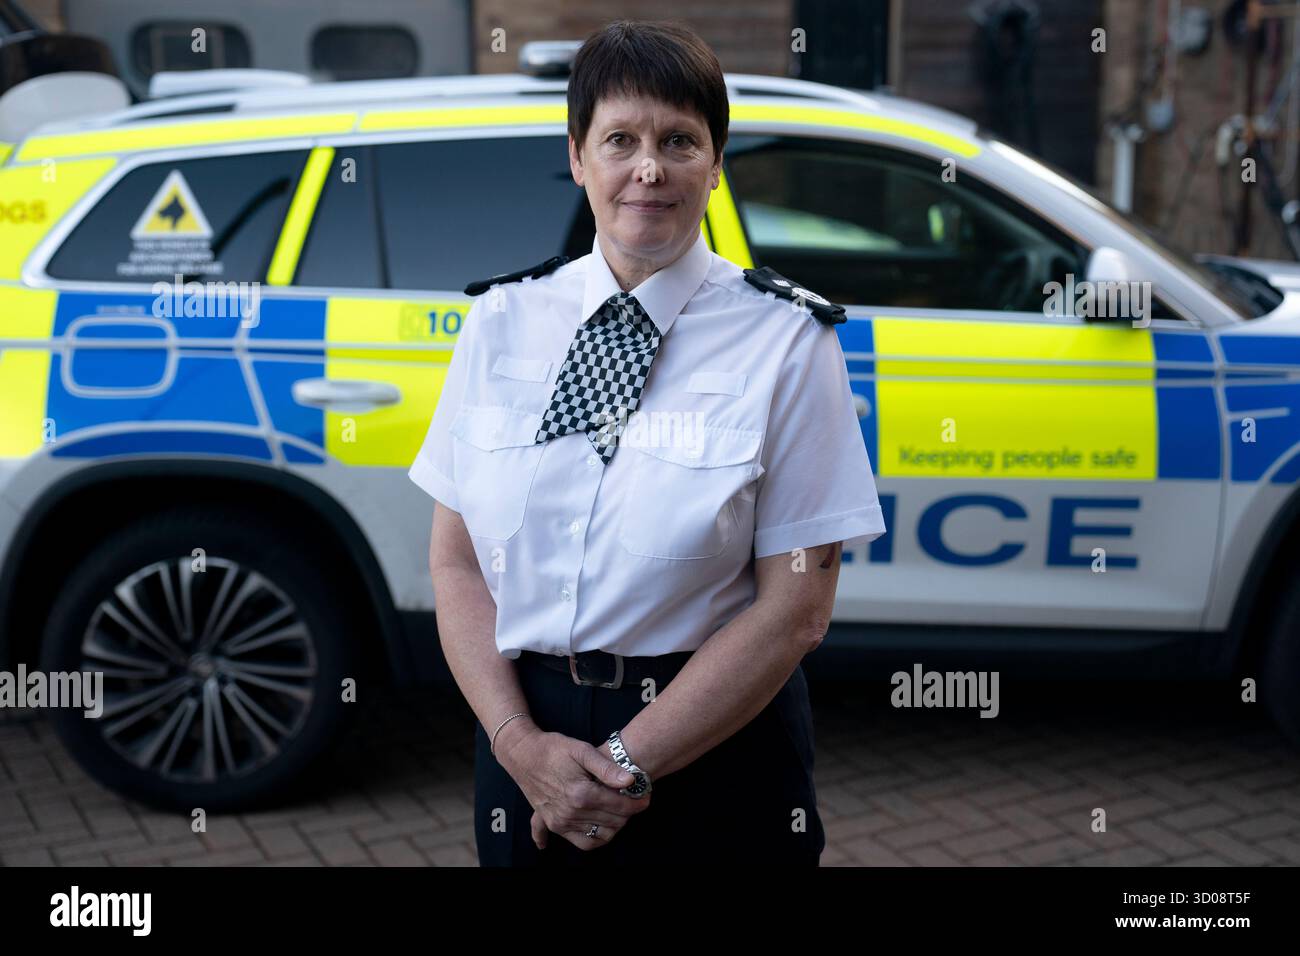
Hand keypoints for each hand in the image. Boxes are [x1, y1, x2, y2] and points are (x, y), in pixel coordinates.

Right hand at [498, 728, 649, 851]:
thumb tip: (630, 780)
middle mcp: (571, 813)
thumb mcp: (581, 750)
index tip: (646, 796)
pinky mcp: (552, 825)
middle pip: (613, 821)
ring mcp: (560, 822)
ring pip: (599, 835)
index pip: (620, 806)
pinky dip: (593, 839)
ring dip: (614, 824)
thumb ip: (606, 767)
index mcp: (581, 794)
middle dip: (628, 812)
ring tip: (619, 810)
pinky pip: (580, 843)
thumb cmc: (553, 748)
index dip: (638, 802)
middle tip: (634, 800)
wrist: (522, 754)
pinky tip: (598, 831)